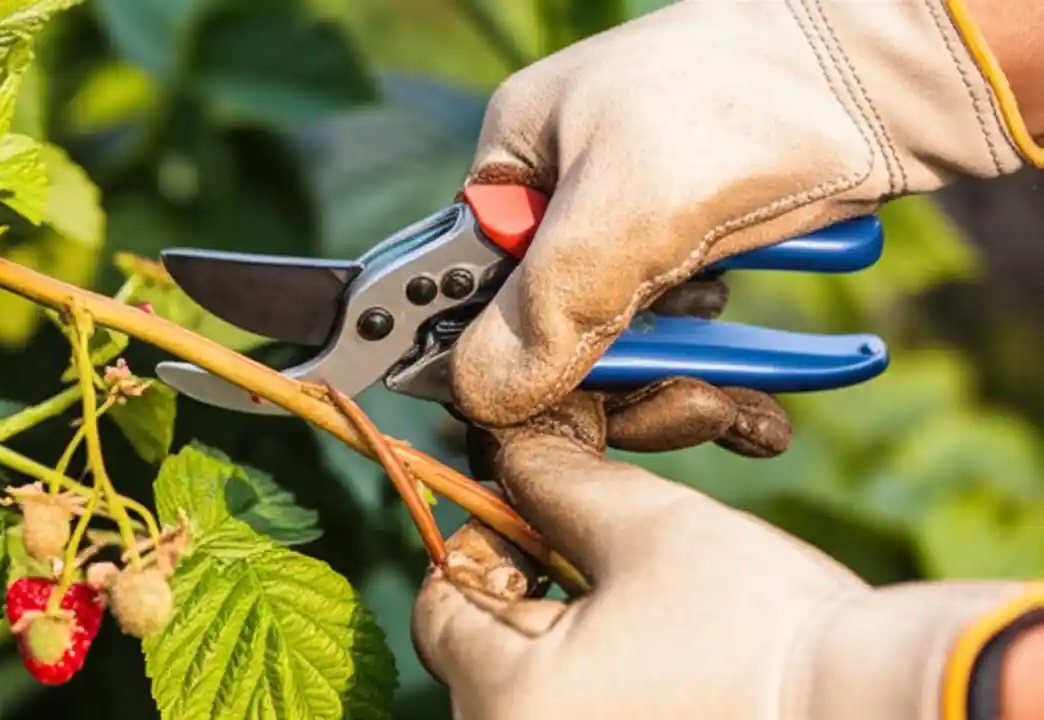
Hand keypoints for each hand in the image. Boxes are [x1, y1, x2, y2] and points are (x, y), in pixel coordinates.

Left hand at [414, 394, 1035, 719]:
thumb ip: (555, 483)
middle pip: (480, 648)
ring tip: (643, 608)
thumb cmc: (764, 629)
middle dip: (528, 585)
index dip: (483, 538)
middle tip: (595, 553)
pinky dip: (598, 679)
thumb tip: (513, 457)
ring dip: (566, 633)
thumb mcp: (645, 526)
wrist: (881, 707)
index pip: (441, 600)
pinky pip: (574, 711)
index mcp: (507, 697)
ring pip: (529, 686)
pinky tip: (661, 658)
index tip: (531, 513)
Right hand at [449, 0, 1040, 431]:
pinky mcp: (697, 249)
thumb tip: (473, 398)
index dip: (502, 361)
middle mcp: (567, 196)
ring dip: (677, 382)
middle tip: (686, 405)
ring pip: (619, 346)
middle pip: (550, 331)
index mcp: (519, 160)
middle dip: (619, 385)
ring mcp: (635, 224)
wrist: (884, 79)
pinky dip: (717, 375)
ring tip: (733, 396)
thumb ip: (543, 311)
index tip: (555, 416)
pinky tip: (756, 404)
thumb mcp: (625, 214)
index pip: (470, 286)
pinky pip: (679, 337)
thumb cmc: (739, 111)